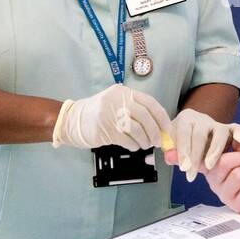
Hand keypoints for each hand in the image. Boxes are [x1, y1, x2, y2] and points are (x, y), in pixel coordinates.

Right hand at [53, 84, 170, 150]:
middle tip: (158, 141)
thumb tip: (160, 127)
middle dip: (155, 131)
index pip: (150, 103)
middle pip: (144, 116)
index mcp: (123, 92)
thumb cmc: (99, 114)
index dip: (162, 117)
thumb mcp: (116, 104)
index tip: (167, 129)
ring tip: (145, 144)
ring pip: (136, 129)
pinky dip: (133, 145)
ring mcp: (109, 114)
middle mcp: (117, 100)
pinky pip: (126, 139)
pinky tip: (133, 146)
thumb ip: (136, 111)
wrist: (72, 120)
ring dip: (144, 140)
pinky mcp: (103, 129)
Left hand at [167, 108, 239, 181]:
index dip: (183, 151)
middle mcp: (202, 119)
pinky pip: (237, 128)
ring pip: (219, 133)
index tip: (184, 168)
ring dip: (214, 151)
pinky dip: (239, 132)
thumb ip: (171, 152)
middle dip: (196, 157)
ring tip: (209, 166)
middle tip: (191, 175)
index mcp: (185, 119)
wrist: (193, 138)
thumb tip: (168, 157)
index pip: (184, 133)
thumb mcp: (173, 147)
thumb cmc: (183, 145)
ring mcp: (217, 123)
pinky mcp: (230, 129)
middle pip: (200, 135)